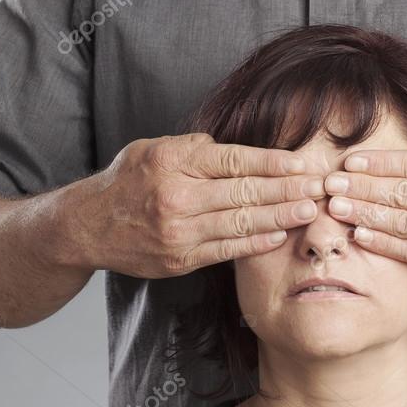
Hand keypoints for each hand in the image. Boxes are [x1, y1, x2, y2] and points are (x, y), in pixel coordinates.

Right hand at [64, 133, 324, 277]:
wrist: (86, 227)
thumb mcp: (152, 149)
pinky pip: (227, 250)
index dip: (274, 163)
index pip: (235, 161)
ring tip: (311, 210)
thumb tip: (235, 146)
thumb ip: (193, 148)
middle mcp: (176, 197)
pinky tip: (281, 234)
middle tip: (320, 186)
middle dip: (288, 189)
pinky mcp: (180, 259)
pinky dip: (257, 243)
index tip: (303, 162)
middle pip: (245, 192)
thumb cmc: (126, 182)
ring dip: (282, 216)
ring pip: (241, 222)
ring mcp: (178, 232)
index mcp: (172, 162)